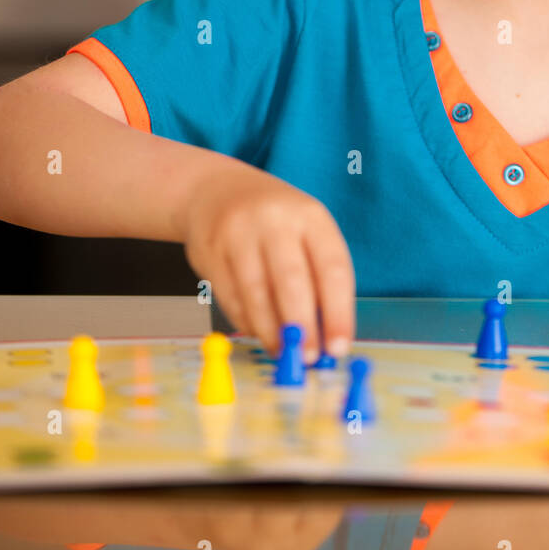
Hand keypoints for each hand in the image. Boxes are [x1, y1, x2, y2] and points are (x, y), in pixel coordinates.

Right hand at [181, 159, 354, 363]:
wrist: (218, 191)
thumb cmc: (276, 223)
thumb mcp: (306, 234)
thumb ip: (319, 280)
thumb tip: (327, 339)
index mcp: (311, 216)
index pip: (332, 268)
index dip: (338, 312)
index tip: (339, 347)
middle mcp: (275, 220)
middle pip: (292, 281)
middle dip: (302, 327)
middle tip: (308, 358)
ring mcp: (238, 233)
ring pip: (256, 294)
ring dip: (271, 332)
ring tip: (282, 351)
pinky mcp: (209, 251)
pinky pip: (230, 298)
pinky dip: (247, 322)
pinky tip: (258, 332)